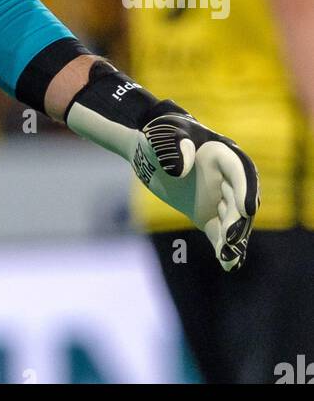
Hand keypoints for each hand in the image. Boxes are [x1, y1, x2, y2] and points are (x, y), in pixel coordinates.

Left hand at [133, 113, 259, 271]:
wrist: (152, 152)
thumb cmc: (161, 137)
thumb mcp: (163, 136)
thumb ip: (172, 147)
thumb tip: (180, 170)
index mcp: (221, 154)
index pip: (240, 170)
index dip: (246, 189)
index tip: (247, 210)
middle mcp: (227, 179)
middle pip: (239, 200)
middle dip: (238, 221)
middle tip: (231, 239)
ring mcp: (220, 198)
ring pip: (233, 220)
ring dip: (233, 239)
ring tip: (228, 257)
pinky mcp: (210, 215)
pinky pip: (220, 233)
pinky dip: (224, 248)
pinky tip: (228, 264)